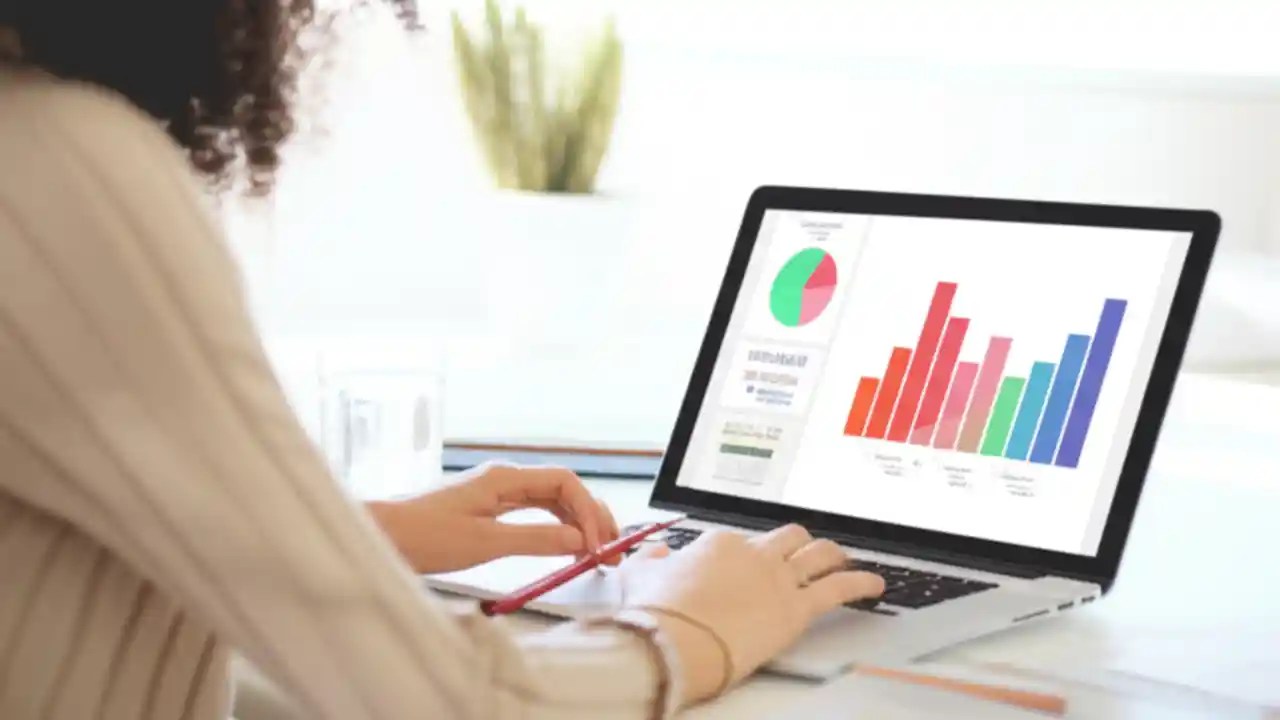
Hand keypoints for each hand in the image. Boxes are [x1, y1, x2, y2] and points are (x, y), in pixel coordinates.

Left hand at [366, 462, 620, 573]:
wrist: (381, 536)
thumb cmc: (425, 536)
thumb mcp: (486, 543)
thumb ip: (537, 539)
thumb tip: (579, 540)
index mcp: (505, 477)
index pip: (565, 482)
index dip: (588, 512)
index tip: (597, 545)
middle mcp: (503, 478)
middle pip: (563, 490)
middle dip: (591, 517)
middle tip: (610, 551)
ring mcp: (495, 492)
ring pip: (550, 501)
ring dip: (576, 524)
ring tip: (595, 553)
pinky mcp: (486, 509)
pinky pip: (533, 512)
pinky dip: (554, 528)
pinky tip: (564, 547)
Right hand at [618, 525, 883, 704]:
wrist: (672, 640)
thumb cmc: (654, 612)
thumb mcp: (638, 576)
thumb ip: (649, 561)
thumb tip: (657, 554)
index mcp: (718, 544)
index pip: (743, 542)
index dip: (749, 556)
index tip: (749, 569)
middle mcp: (753, 553)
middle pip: (789, 538)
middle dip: (801, 544)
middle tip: (809, 552)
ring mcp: (777, 578)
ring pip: (818, 554)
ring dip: (835, 555)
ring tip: (847, 560)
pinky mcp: (796, 608)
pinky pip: (838, 588)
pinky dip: (860, 583)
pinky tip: (875, 586)